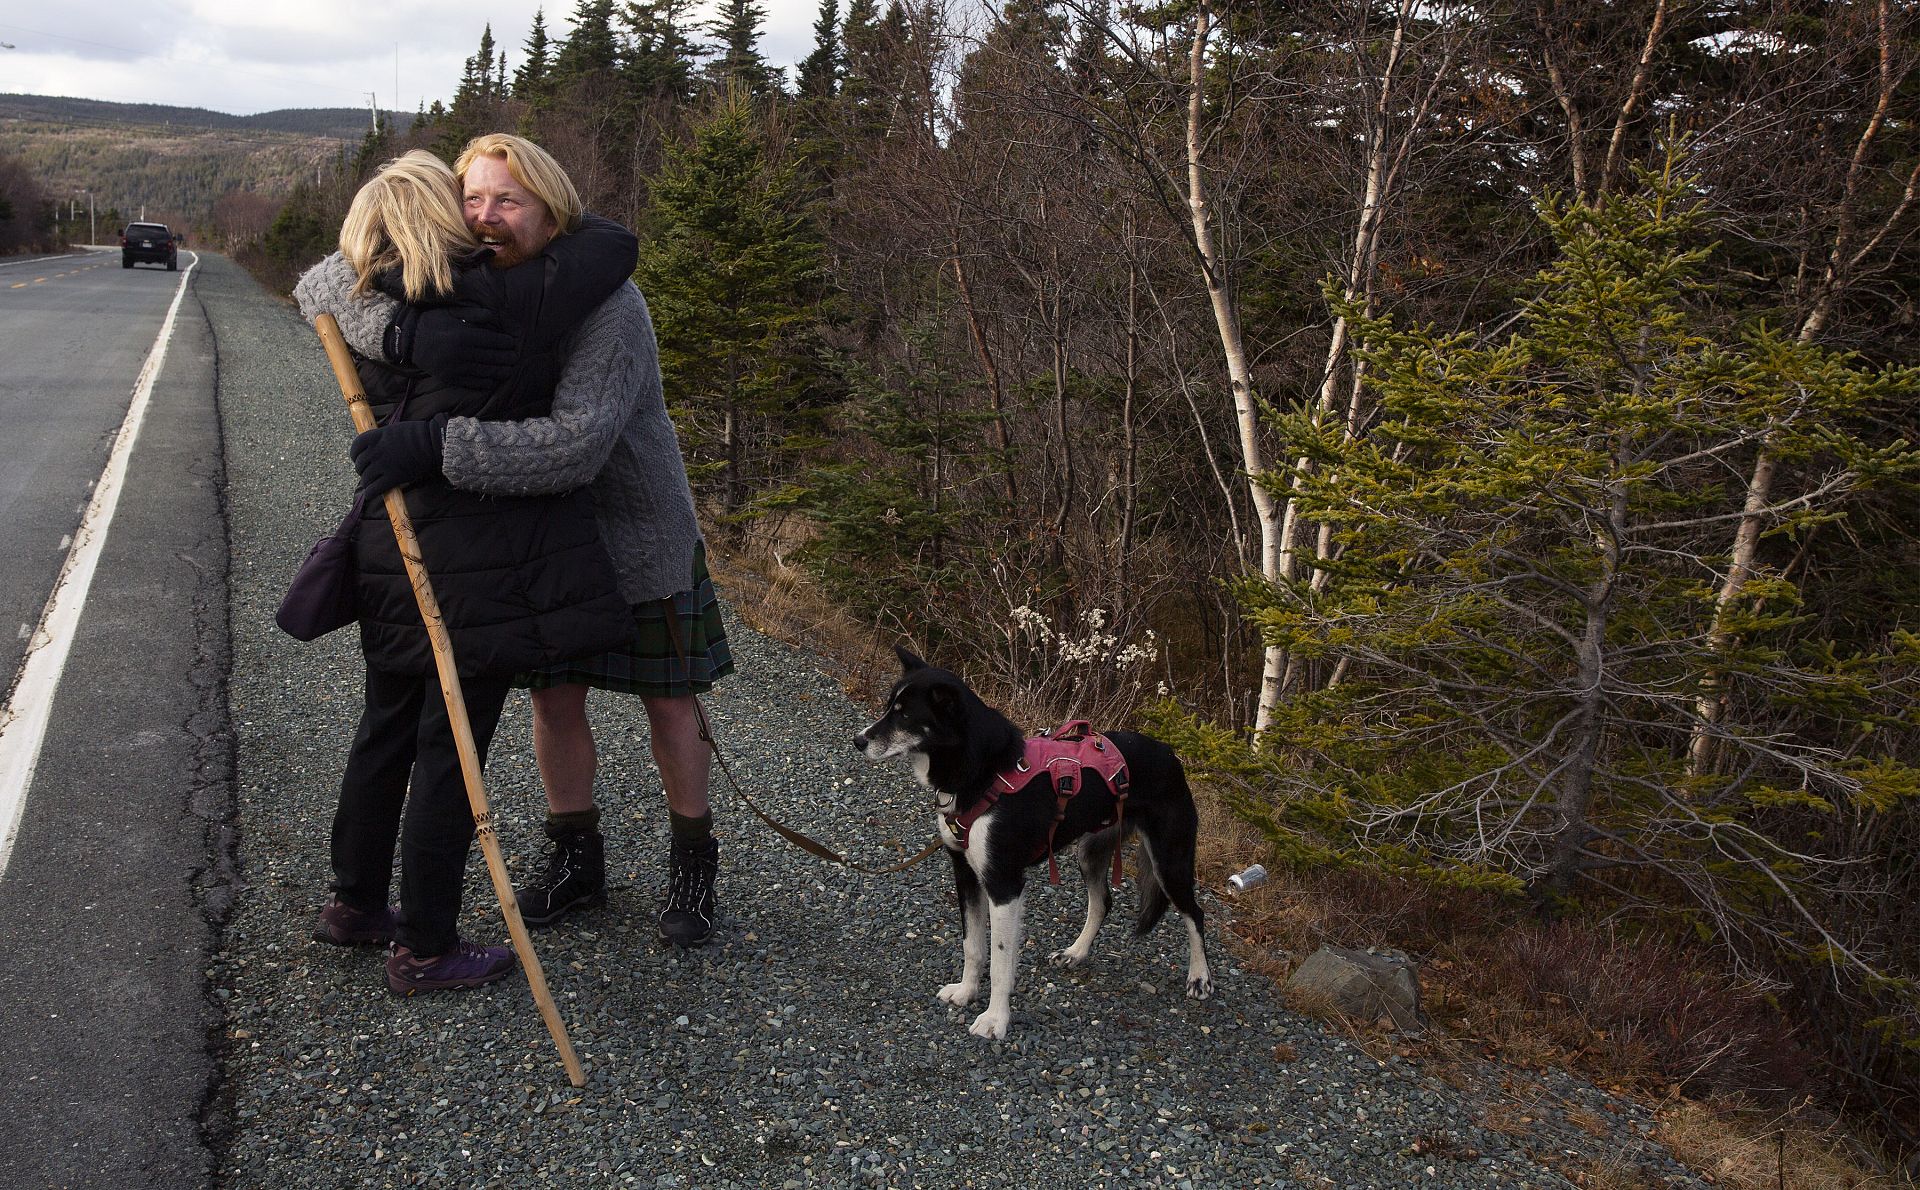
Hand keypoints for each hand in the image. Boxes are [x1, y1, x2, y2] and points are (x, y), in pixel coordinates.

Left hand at [350, 414, 447, 497]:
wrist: (432, 443)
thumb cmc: (417, 434)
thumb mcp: (393, 430)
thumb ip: (381, 438)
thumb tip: (375, 447)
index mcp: (376, 437)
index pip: (356, 446)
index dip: (355, 454)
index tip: (358, 458)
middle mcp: (376, 451)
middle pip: (360, 464)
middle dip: (362, 469)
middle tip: (368, 472)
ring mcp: (384, 465)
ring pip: (366, 478)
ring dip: (367, 482)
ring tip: (371, 483)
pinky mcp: (393, 478)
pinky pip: (375, 489)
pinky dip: (371, 492)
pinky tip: (372, 493)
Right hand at [384, 305, 516, 391]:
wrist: (409, 340)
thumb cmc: (432, 322)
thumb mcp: (451, 312)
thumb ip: (473, 314)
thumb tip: (493, 315)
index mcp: (464, 335)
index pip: (493, 341)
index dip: (506, 343)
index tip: (513, 343)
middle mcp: (463, 353)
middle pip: (493, 357)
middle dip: (506, 358)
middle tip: (515, 358)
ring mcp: (457, 367)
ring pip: (486, 372)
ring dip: (500, 372)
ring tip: (509, 370)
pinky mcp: (451, 378)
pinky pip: (473, 383)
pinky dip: (485, 383)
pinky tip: (493, 380)